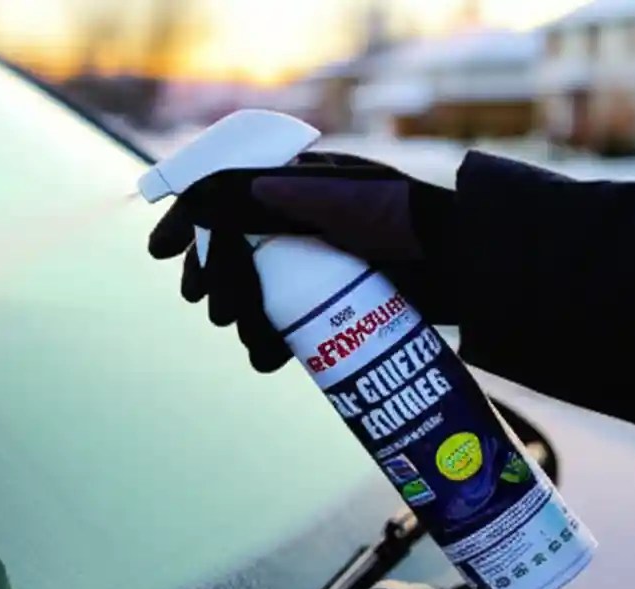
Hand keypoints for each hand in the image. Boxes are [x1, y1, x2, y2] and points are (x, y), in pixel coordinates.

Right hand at [147, 153, 456, 372]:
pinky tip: (266, 358)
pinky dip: (267, 340)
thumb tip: (231, 194)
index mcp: (298, 184)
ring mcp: (314, 261)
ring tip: (248, 339)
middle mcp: (298, 219)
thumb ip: (298, 197)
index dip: (187, 221)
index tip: (161, 253)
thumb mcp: (355, 204)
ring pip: (254, 289)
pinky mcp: (332, 300)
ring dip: (239, 316)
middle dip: (210, 278)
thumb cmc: (417, 225)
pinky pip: (283, 319)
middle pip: (231, 247)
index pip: (224, 194)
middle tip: (208, 308)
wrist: (473, 269)